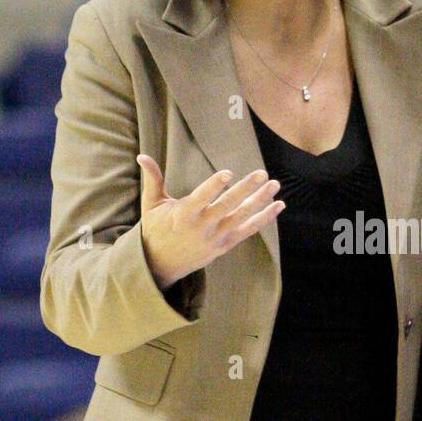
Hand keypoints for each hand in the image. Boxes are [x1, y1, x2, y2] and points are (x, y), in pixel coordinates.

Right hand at [136, 155, 283, 290]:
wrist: (160, 265)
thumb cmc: (155, 230)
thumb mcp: (151, 205)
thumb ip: (152, 179)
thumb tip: (142, 155)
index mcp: (183, 215)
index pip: (201, 198)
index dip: (214, 186)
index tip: (227, 172)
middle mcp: (202, 227)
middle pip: (227, 207)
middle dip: (245, 190)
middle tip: (261, 173)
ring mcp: (215, 238)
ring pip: (242, 217)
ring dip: (260, 201)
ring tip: (274, 185)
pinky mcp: (224, 246)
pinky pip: (248, 231)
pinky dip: (264, 218)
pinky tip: (279, 205)